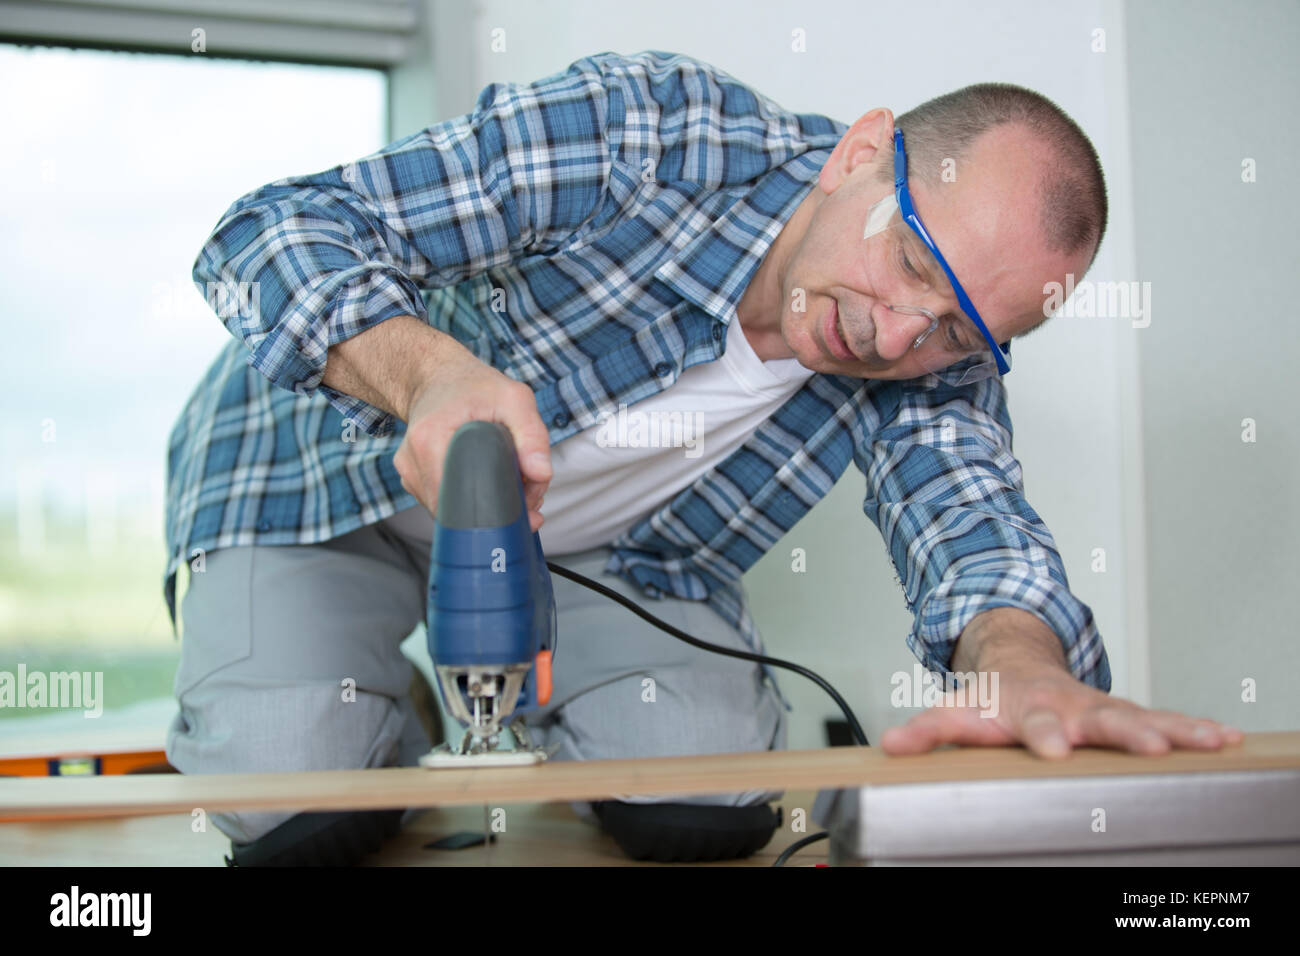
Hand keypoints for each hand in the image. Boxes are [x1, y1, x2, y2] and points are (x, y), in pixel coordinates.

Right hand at [393, 354, 551, 532]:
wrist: (437, 378)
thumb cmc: (475, 386)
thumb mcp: (514, 398)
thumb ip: (532, 434)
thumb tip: (540, 475)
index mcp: (430, 440)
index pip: (460, 499)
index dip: (496, 510)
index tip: (526, 506)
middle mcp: (412, 462)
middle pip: (458, 510)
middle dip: (498, 510)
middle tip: (527, 493)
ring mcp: (410, 474)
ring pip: (452, 511)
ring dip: (485, 505)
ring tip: (511, 481)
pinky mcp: (414, 480)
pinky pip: (446, 503)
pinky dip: (471, 498)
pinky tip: (490, 481)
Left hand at [880, 608, 1244, 758]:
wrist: (1018, 662)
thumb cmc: (992, 697)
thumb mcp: (957, 711)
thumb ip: (927, 730)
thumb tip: (891, 747)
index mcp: (1029, 706)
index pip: (1036, 722)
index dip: (1045, 733)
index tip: (1056, 746)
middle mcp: (1071, 704)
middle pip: (1101, 718)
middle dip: (1125, 731)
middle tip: (1150, 745)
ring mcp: (1101, 708)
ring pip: (1142, 715)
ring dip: (1175, 727)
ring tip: (1208, 738)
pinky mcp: (1127, 714)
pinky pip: (1164, 719)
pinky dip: (1194, 726)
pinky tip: (1225, 737)